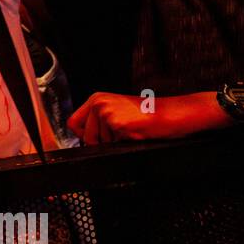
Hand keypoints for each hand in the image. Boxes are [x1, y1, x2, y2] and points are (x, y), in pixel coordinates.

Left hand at [68, 91, 223, 144]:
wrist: (170, 114)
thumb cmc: (147, 115)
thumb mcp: (117, 111)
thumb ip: (98, 120)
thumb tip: (83, 137)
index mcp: (97, 99)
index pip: (73, 123)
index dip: (83, 136)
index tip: (95, 139)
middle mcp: (99, 103)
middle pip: (85, 136)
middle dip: (100, 143)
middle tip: (119, 135)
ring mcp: (107, 112)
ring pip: (99, 142)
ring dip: (114, 142)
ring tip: (130, 131)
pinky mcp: (117, 123)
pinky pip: (112, 144)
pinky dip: (123, 143)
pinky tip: (134, 132)